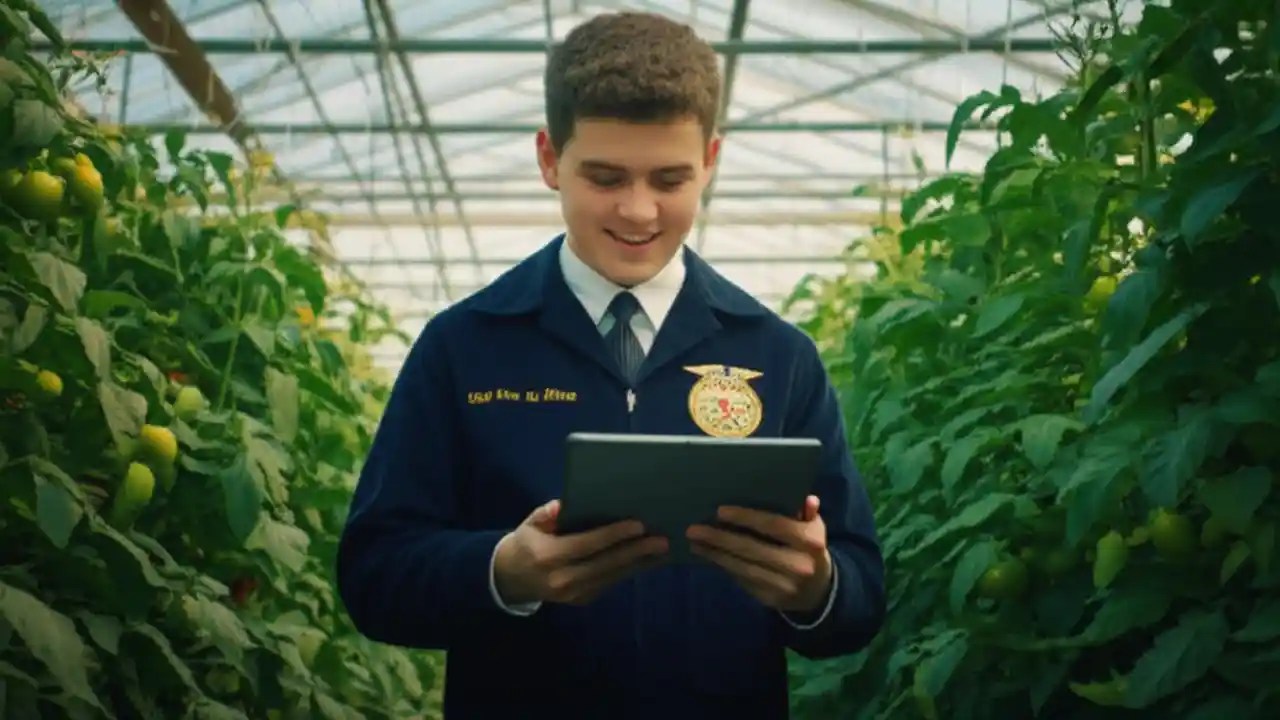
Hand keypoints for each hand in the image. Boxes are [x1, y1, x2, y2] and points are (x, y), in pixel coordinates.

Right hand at [493, 499, 668, 605]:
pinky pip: (609, 584)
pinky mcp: (582, 601)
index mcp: (549, 556)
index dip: (614, 535)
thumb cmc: (525, 543)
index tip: (639, 525)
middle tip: (662, 540)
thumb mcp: (530, 523)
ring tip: (662, 551)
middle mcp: (563, 578)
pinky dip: (628, 571)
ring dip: (639, 564)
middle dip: (636, 552)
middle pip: (606, 564)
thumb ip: (547, 514)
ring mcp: (573, 594)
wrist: (510, 579)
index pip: (587, 544)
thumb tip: (564, 505)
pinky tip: (646, 561)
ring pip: (612, 577)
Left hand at [686, 495, 832, 613]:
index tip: (720, 511)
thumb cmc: (809, 550)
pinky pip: (742, 580)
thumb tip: (807, 499)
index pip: (774, 526)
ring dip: (715, 555)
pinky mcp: (770, 599)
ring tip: (694, 543)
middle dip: (720, 539)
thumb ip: (808, 513)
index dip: (746, 518)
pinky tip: (708, 556)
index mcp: (809, 542)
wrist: (819, 593)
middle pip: (751, 549)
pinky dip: (724, 567)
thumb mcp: (814, 529)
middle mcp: (797, 565)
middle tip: (694, 529)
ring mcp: (783, 585)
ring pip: (742, 568)